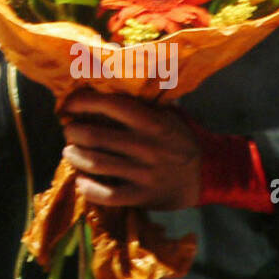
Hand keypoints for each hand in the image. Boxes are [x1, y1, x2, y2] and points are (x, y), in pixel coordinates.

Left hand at [60, 90, 199, 210]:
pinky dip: (89, 188)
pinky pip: (108, 195)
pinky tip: (81, 181)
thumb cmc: (181, 137)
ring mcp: (145, 173)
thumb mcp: (167, 113)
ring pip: (96, 163)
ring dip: (75, 156)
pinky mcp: (144, 196)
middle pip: (95, 136)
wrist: (210, 173)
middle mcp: (146, 146)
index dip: (82, 102)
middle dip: (73, 131)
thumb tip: (104, 82)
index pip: (109, 104)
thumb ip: (140, 102)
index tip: (68, 105)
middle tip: (69, 130)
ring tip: (69, 152)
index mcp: (151, 121)